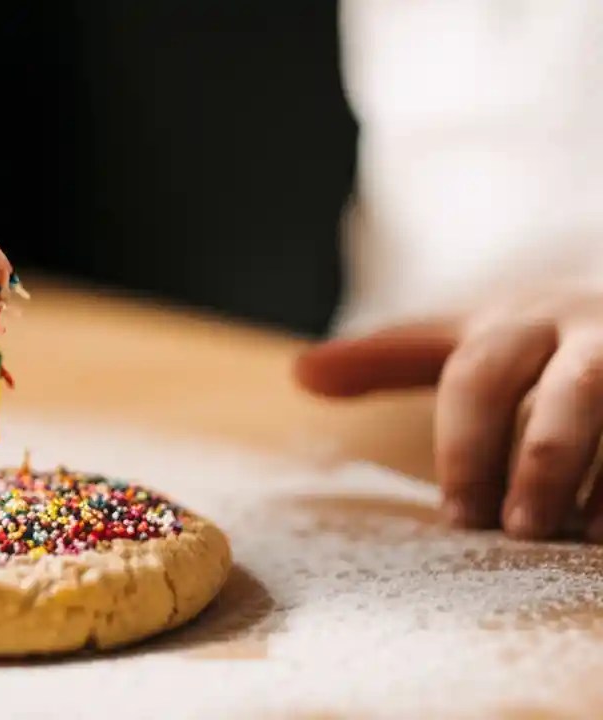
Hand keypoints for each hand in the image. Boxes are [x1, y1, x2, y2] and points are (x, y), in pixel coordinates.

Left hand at [295, 288, 602, 541]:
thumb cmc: (535, 337)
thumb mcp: (464, 337)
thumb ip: (388, 359)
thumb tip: (298, 373)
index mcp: (520, 321)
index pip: (477, 376)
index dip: (464, 448)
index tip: (457, 516)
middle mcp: (590, 332)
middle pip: (570, 394)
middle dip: (541, 463)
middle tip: (514, 533)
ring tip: (581, 540)